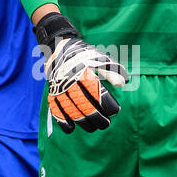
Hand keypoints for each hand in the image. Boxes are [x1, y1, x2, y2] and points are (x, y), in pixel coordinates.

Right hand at [35, 13, 127, 132]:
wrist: (58, 47)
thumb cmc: (84, 55)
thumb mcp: (99, 58)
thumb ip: (112, 70)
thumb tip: (123, 83)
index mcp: (83, 72)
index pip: (97, 92)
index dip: (107, 104)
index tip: (116, 110)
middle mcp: (70, 81)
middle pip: (84, 105)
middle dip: (97, 117)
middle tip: (106, 124)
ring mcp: (59, 88)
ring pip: (71, 110)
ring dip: (82, 122)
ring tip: (93, 128)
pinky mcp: (52, 92)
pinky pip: (56, 110)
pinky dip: (62, 121)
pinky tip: (71, 129)